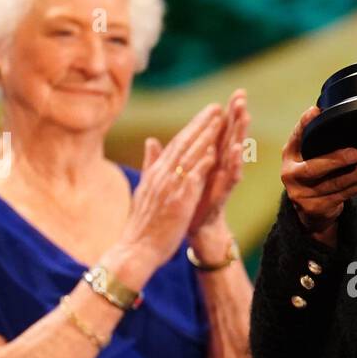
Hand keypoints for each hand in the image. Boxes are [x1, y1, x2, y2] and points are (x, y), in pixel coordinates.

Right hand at [119, 103, 223, 273]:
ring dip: (205, 136)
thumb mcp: (146, 189)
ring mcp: (169, 187)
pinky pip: (192, 178)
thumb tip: (151, 142)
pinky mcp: (177, 201)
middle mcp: (162, 175)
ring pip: (189, 156)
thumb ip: (150, 164)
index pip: (175, 144)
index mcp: (156, 173)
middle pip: (183, 144)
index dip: (191, 128)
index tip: (205, 114)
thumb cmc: (143, 224)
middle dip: (200, 124)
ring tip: (220, 120)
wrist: (136, 250)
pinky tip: (215, 152)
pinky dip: (203, 163)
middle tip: (216, 108)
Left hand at [190, 88, 248, 237]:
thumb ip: (189, 151)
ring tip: (244, 115)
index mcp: (213, 157)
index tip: (237, 93)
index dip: (230, 113)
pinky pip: (231, 174)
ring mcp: (224, 177)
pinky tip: (238, 149)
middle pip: (232, 135)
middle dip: (237, 115)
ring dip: (239, 133)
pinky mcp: (223, 191)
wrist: (195, 226)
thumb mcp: (189, 170)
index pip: (223, 130)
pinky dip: (234, 162)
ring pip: (234, 151)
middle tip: (242, 95)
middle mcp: (222, 164)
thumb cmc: (193, 197)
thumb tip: (190, 133)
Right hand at [280, 105, 356, 245]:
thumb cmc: (312, 175)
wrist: (309, 211)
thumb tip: (328, 109)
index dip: (304, 124)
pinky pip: (344, 195)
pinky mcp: (319, 208)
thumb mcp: (307, 155)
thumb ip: (315, 138)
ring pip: (335, 184)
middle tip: (355, 153)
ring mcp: (303, 195)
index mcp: (289, 156)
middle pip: (313, 168)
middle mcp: (292, 175)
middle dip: (335, 160)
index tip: (316, 111)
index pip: (296, 137)